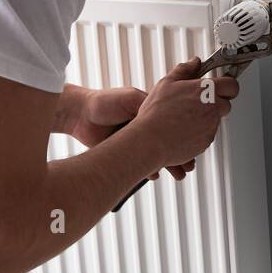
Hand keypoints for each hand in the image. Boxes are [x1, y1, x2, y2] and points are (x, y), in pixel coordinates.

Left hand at [58, 84, 192, 180]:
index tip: (192, 144)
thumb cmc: (103, 102)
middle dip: (179, 155)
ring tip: (178, 174)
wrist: (79, 115)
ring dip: (167, 164)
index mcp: (148, 112)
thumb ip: (148, 104)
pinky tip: (155, 174)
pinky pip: (139, 165)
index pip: (171, 125)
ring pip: (155, 155)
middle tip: (189, 166)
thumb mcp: (130, 97)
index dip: (181, 135)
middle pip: (166, 143)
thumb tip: (167, 117)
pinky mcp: (123, 154)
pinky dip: (148, 170)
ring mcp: (134, 142)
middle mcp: (143, 127)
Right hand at [130, 57, 238, 172]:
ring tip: (186, 116)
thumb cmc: (156, 113)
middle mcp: (212, 108)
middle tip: (200, 101)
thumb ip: (184, 69)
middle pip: (226, 103)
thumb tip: (194, 63)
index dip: (227, 85)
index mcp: (206, 91)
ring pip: (216, 119)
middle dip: (217, 102)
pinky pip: (208, 133)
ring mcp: (211, 126)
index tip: (221, 85)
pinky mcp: (206, 141)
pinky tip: (184, 128)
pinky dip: (200, 131)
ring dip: (207, 116)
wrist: (150, 140)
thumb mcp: (167, 83)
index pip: (232, 85)